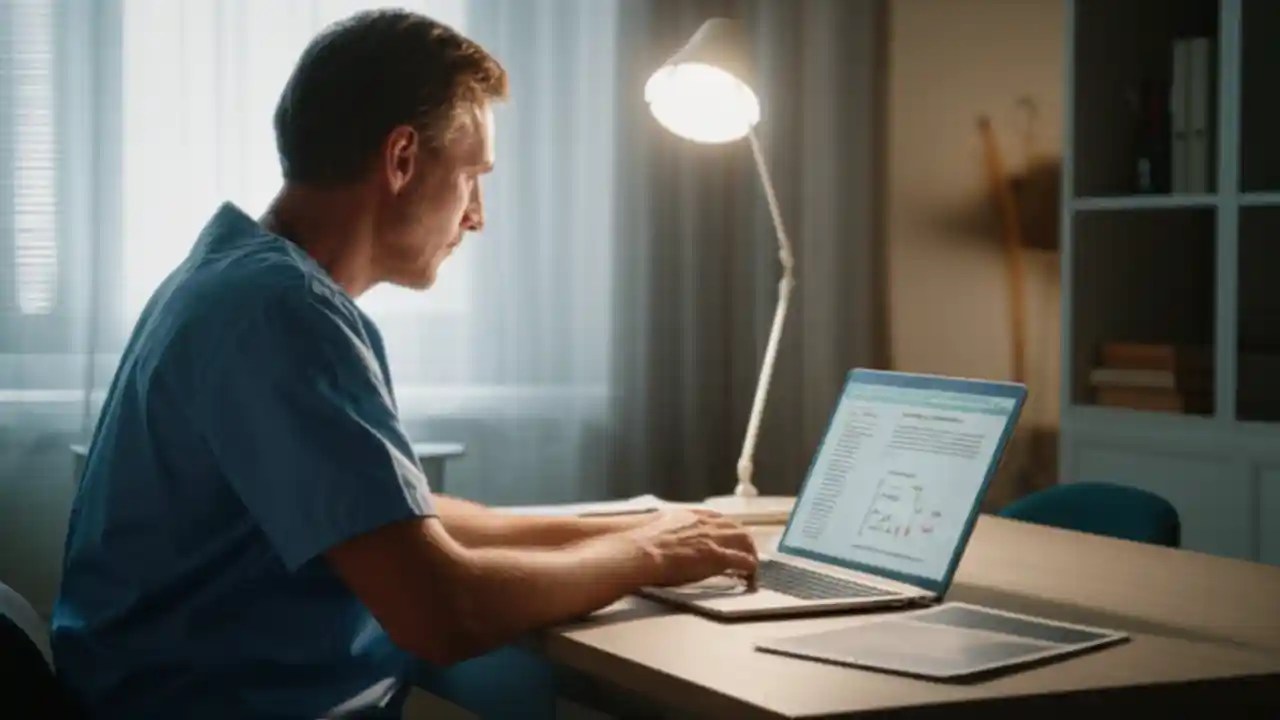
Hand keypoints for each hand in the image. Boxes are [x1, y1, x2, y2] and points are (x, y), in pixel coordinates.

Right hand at [626, 509, 757, 587]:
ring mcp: (713, 539)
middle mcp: (705, 523)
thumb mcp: (657, 527)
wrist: (640, 552)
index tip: (730, 537)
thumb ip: (669, 529)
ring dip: (751, 553)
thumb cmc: (641, 544)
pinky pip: (743, 561)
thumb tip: (665, 536)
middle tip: (746, 554)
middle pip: (736, 527)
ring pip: (745, 540)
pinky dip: (750, 569)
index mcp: (690, 515)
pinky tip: (750, 578)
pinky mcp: (717, 557)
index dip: (728, 529)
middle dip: (744, 541)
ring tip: (751, 568)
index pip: (718, 518)